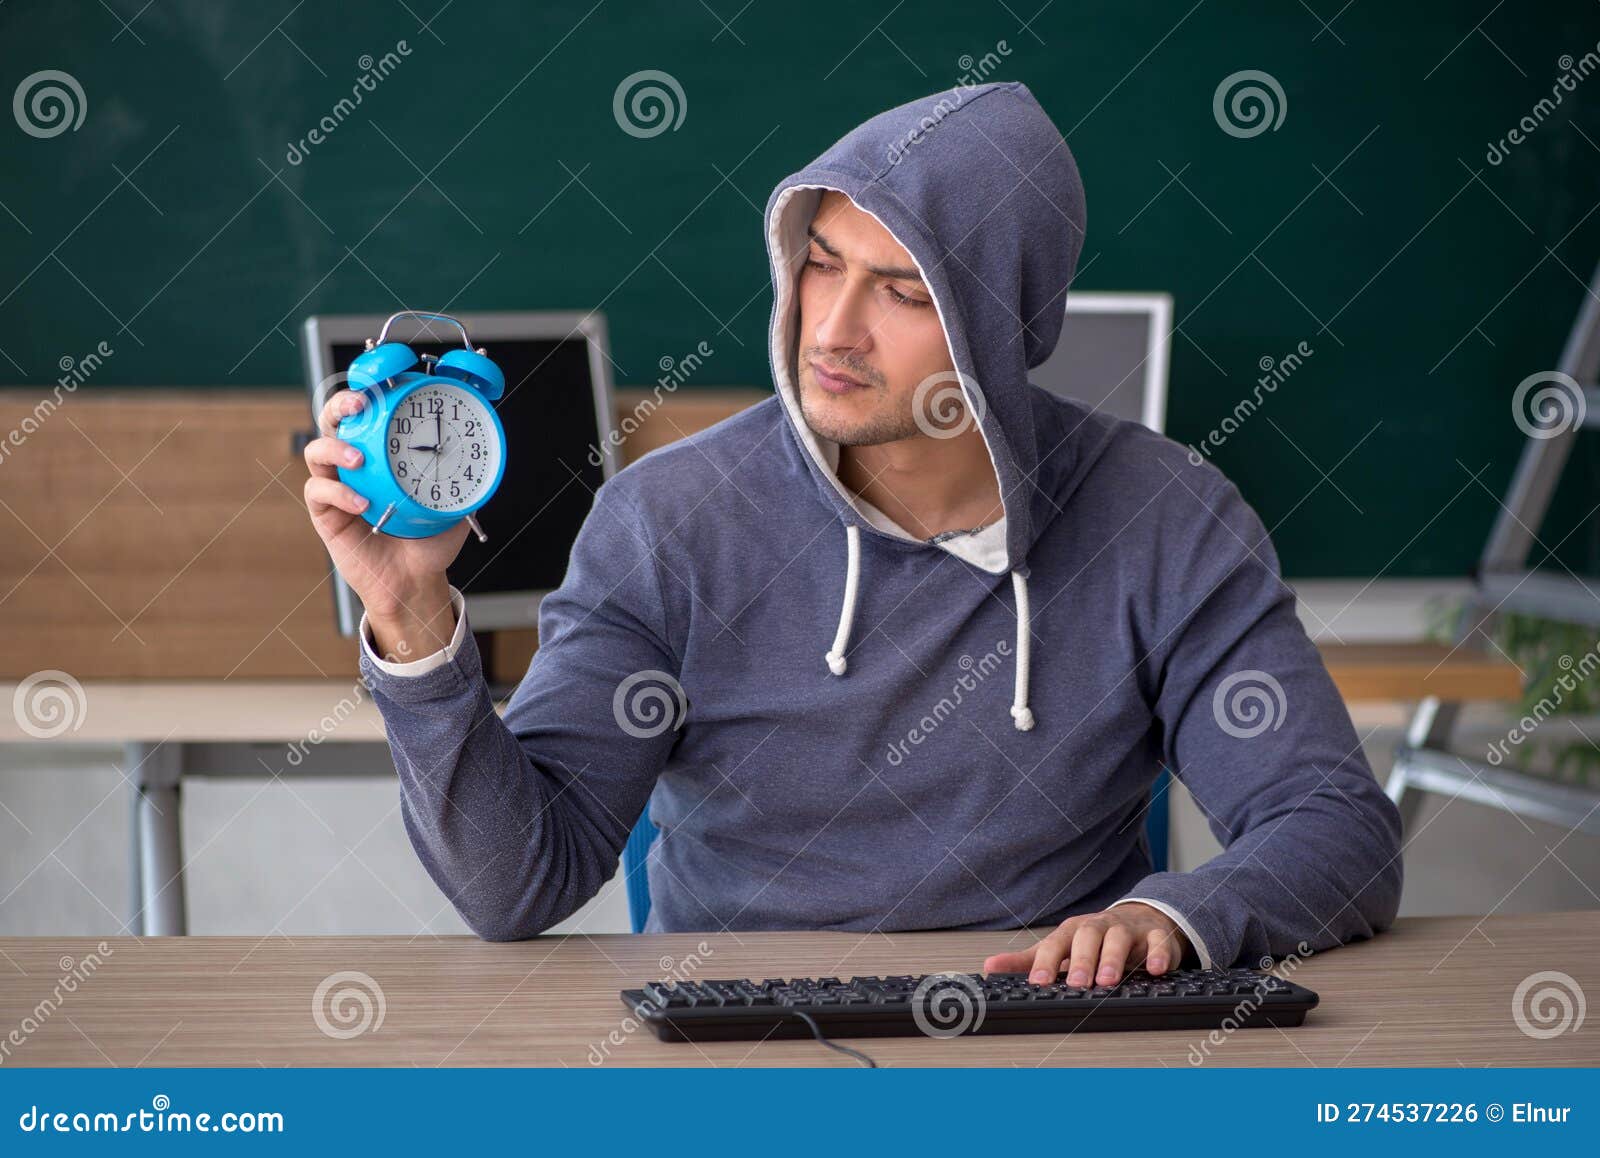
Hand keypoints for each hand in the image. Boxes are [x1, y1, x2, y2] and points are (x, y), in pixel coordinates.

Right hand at [302, 389, 467, 655]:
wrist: (415, 580)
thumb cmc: (430, 539)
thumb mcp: (454, 501)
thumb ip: (463, 476)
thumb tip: (484, 449)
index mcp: (382, 452)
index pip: (369, 411)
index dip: (369, 389)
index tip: (384, 376)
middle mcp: (354, 461)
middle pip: (333, 418)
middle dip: (341, 403)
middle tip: (360, 404)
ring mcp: (336, 484)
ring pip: (317, 450)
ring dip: (335, 447)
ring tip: (359, 458)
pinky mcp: (324, 512)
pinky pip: (320, 491)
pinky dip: (339, 492)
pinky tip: (362, 504)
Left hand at [981, 902, 1189, 986]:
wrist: (1140, 920)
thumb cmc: (1094, 939)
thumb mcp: (1061, 948)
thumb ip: (1028, 960)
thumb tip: (990, 966)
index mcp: (1073, 931)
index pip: (1056, 944)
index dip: (1046, 962)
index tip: (1038, 982)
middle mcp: (1099, 927)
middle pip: (1088, 936)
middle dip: (1082, 959)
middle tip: (1077, 983)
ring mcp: (1129, 930)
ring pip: (1120, 937)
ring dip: (1114, 958)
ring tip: (1109, 980)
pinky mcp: (1156, 937)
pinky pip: (1159, 942)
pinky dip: (1158, 954)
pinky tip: (1155, 969)